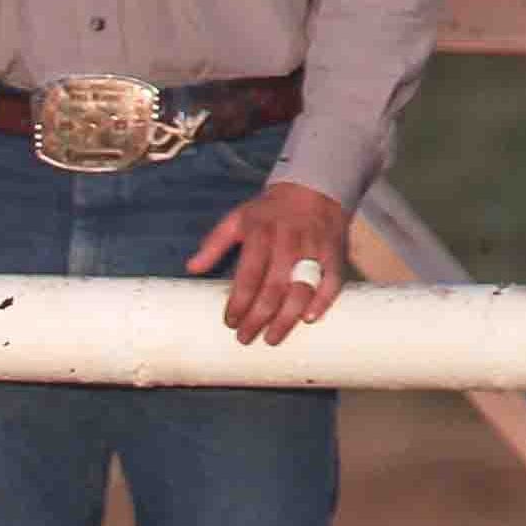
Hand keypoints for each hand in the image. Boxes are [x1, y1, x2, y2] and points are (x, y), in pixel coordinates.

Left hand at [188, 178, 355, 346]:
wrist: (315, 187)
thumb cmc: (271, 209)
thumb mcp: (238, 218)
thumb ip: (215, 243)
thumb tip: (192, 267)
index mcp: (260, 235)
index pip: (248, 276)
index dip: (238, 303)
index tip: (230, 322)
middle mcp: (287, 244)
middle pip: (272, 289)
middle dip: (257, 318)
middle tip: (246, 338)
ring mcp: (313, 249)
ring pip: (300, 290)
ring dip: (286, 318)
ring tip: (272, 338)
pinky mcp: (333, 254)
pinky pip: (332, 281)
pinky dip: (323, 301)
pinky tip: (310, 319)